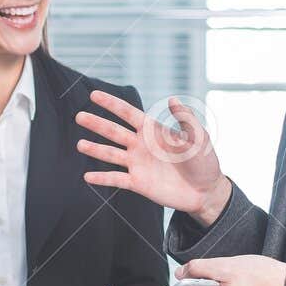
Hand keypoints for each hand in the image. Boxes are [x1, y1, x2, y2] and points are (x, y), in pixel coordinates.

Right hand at [76, 91, 230, 226]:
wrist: (205, 191)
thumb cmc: (204, 161)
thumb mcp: (198, 137)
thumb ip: (186, 119)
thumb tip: (172, 99)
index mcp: (153, 131)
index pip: (128, 113)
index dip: (111, 104)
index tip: (94, 94)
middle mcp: (141, 145)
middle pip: (114, 132)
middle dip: (97, 124)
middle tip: (79, 116)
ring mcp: (138, 164)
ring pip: (111, 154)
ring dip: (95, 149)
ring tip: (79, 144)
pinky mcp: (138, 183)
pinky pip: (116, 180)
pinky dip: (102, 178)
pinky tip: (87, 176)